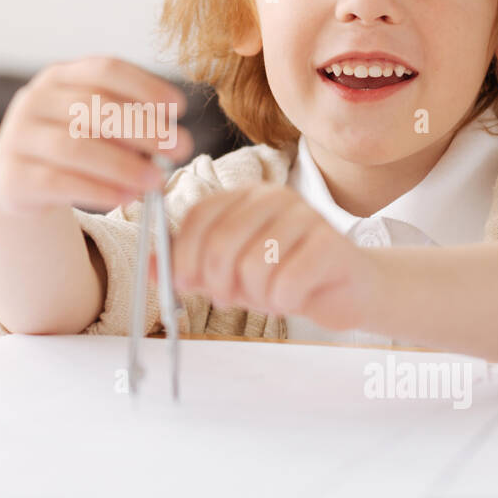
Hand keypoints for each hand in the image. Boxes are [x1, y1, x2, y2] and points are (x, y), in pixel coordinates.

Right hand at [0, 56, 194, 217]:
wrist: (17, 185)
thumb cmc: (70, 150)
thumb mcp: (95, 127)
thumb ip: (128, 125)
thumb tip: (173, 138)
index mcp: (60, 76)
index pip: (106, 69)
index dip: (146, 86)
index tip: (180, 108)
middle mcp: (35, 100)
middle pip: (94, 108)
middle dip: (144, 130)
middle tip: (180, 149)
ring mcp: (18, 137)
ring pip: (76, 147)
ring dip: (123, 165)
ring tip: (156, 182)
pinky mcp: (11, 176)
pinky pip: (58, 183)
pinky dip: (97, 191)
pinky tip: (125, 198)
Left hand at [167, 183, 379, 330]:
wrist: (349, 289)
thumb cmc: (285, 274)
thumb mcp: (228, 271)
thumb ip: (188, 265)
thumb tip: (148, 267)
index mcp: (245, 196)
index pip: (199, 217)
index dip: (183, 255)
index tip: (183, 284)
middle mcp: (275, 197)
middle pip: (222, 243)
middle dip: (217, 283)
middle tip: (229, 298)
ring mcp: (306, 216)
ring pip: (253, 267)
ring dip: (256, 295)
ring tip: (270, 293)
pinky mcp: (330, 244)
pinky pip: (286, 283)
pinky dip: (282, 301)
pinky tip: (294, 296)